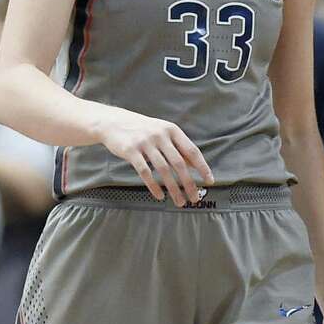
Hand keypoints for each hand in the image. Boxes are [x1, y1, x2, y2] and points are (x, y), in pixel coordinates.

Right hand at [95, 109, 213, 205]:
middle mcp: (160, 135)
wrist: (113, 122)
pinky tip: (160, 196)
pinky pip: (145, 172)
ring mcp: (145, 143)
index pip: (192, 151)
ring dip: (173, 189)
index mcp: (172, 130)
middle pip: (179, 163)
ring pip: (163, 170)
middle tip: (195, 198)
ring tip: (180, 201)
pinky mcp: (131, 151)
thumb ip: (178, 148)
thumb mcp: (163, 133)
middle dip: (189, 183)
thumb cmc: (143, 130)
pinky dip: (153, 186)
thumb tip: (196, 166)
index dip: (202, 167)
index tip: (210, 181)